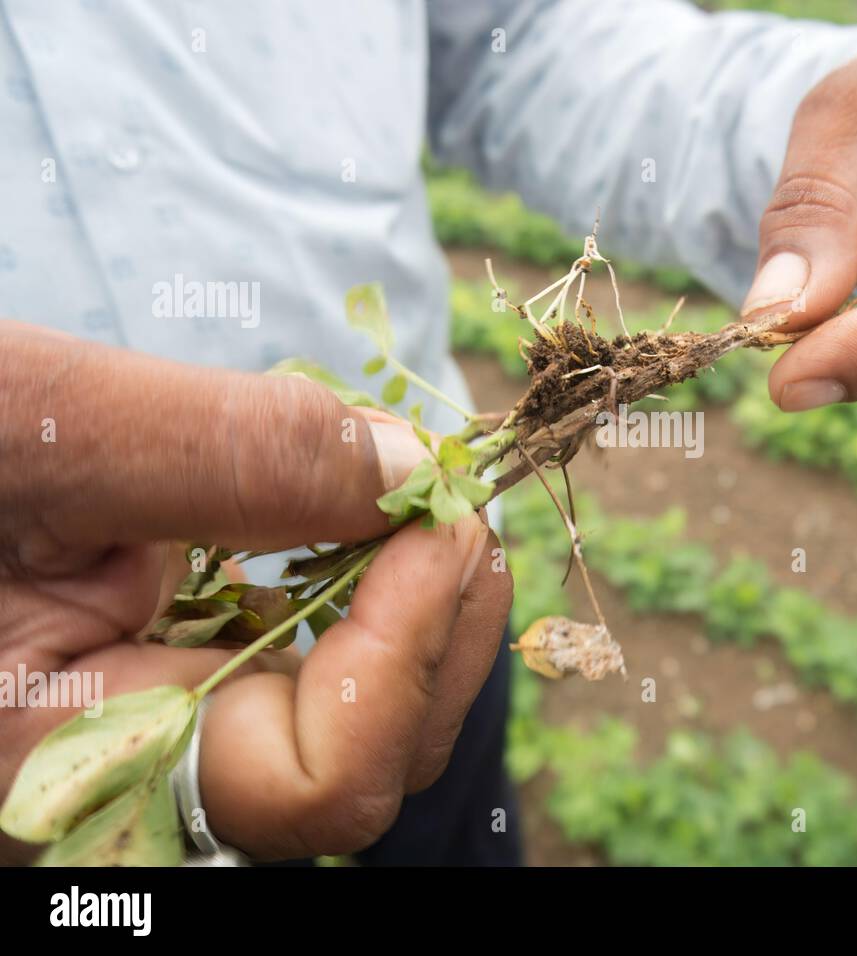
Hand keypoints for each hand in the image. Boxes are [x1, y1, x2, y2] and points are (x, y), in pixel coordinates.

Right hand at [0, 323, 511, 860]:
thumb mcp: (34, 426)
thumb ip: (222, 452)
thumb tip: (403, 466)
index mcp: (78, 763)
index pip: (319, 785)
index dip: (406, 653)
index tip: (437, 518)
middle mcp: (135, 781)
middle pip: (369, 765)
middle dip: (441, 631)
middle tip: (456, 503)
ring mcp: (163, 738)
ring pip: (361, 728)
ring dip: (421, 614)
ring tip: (423, 507)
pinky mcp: (180, 685)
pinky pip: (316, 676)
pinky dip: (370, 598)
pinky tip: (363, 523)